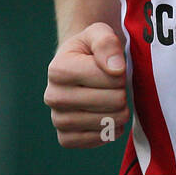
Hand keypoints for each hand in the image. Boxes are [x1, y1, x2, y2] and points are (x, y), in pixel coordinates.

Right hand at [43, 22, 129, 147]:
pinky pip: (93, 141)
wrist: (79, 67)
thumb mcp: (99, 33)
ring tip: (118, 103)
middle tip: (118, 87)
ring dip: (119, 114)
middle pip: (109, 102)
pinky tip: (109, 119)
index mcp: (58, 69)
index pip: (108, 78)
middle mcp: (52, 96)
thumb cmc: (91, 49)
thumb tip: (116, 69)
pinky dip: (108, 133)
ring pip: (103, 124)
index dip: (120, 74)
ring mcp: (57, 119)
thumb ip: (107, 42)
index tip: (115, 70)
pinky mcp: (65, 137)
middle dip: (122, 93)